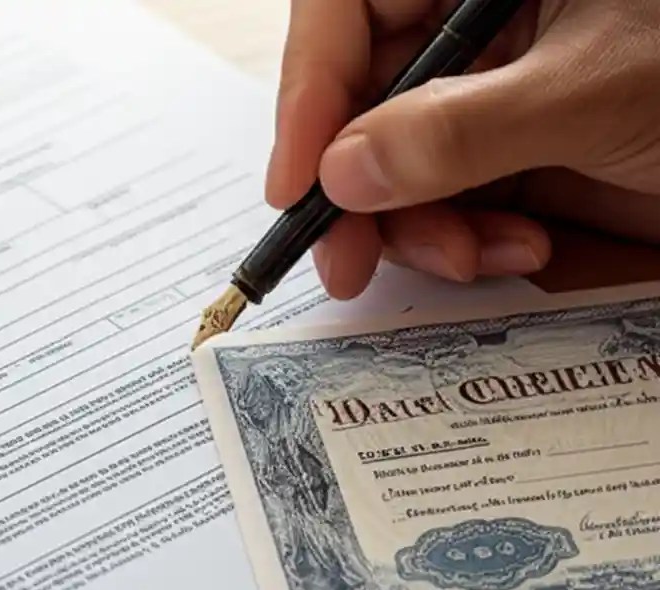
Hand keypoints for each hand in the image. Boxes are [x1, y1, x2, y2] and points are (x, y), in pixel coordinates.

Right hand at [268, 0, 659, 299]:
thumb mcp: (593, 92)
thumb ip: (459, 131)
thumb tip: (342, 173)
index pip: (354, 10)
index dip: (309, 93)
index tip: (298, 184)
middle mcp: (482, 21)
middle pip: (363, 98)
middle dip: (361, 188)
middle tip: (350, 263)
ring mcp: (497, 89)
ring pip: (397, 162)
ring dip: (419, 227)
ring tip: (474, 259)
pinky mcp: (518, 149)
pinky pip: (449, 198)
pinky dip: (465, 238)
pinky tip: (513, 251)